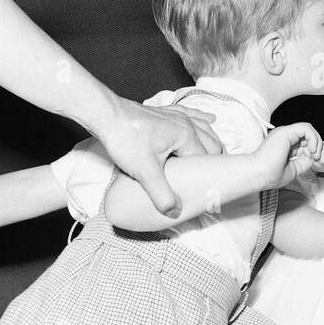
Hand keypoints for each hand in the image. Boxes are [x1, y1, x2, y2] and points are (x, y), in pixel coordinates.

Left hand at [94, 98, 223, 216]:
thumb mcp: (145, 171)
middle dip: (216, 159)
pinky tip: (210, 119)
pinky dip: (203, 119)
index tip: (209, 189)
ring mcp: (177, 116)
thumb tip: (174, 211)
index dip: (208, 177)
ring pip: (205, 128)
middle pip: (212, 143)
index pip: (207, 160)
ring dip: (213, 141)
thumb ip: (161, 194)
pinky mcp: (167, 112)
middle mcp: (187, 124)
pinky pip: (193, 114)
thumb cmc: (126, 139)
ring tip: (216, 156)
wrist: (107, 115)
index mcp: (187, 137)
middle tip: (212, 178)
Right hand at [255, 122, 323, 188]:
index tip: (320, 163)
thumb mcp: (293, 169)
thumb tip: (314, 157)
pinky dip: (313, 138)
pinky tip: (311, 150)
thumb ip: (304, 162)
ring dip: (317, 143)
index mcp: (285, 145)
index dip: (317, 151)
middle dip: (320, 147)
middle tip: (321, 160)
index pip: (306, 142)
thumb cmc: (269, 175)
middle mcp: (285, 137)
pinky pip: (306, 128)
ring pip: (309, 130)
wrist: (259, 175)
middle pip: (309, 135)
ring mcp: (285, 133)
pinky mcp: (286, 131)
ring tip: (315, 155)